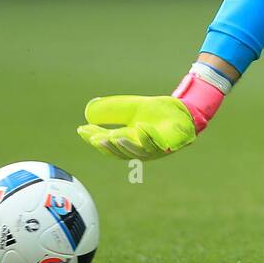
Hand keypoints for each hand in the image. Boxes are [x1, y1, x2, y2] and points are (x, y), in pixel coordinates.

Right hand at [78, 69, 224, 160]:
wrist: (183, 111)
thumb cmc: (157, 112)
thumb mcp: (131, 109)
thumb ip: (112, 112)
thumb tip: (89, 112)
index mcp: (129, 142)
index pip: (108, 144)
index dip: (94, 139)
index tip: (81, 130)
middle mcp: (141, 149)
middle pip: (120, 152)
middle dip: (107, 146)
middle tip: (95, 138)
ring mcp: (156, 149)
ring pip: (138, 152)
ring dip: (126, 145)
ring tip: (113, 137)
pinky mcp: (171, 144)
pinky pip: (159, 144)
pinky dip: (149, 137)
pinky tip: (141, 127)